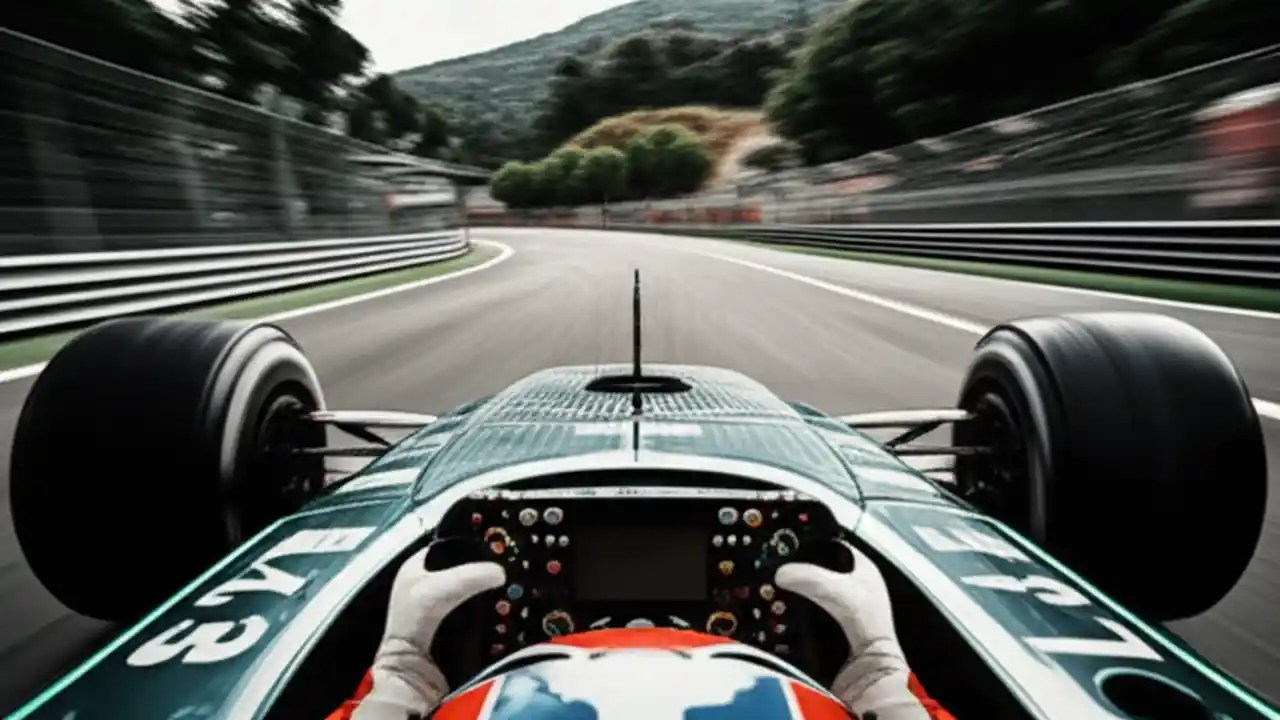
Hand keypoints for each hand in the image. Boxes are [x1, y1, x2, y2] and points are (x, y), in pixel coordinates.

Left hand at [353, 546, 504, 719]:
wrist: (409, 672)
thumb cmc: (417, 621)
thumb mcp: (443, 589)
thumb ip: (473, 576)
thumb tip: (501, 572)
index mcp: (416, 567)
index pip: (448, 546)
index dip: (470, 545)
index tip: (498, 545)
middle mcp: (426, 585)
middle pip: (463, 570)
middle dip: (484, 570)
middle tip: (512, 566)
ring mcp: (439, 610)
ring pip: (472, 593)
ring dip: (488, 593)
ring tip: (515, 585)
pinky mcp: (451, 630)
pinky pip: (476, 614)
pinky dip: (488, 612)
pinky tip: (508, 607)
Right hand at [776, 540, 927, 719]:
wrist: (871, 671)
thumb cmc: (863, 622)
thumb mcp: (835, 590)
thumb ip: (806, 577)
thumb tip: (780, 573)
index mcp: (863, 569)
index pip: (834, 547)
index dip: (812, 543)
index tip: (786, 542)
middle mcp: (854, 587)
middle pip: (818, 571)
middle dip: (798, 570)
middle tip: (772, 565)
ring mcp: (842, 611)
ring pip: (809, 594)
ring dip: (793, 594)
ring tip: (767, 586)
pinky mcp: (829, 631)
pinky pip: (805, 616)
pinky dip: (793, 614)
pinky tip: (774, 610)